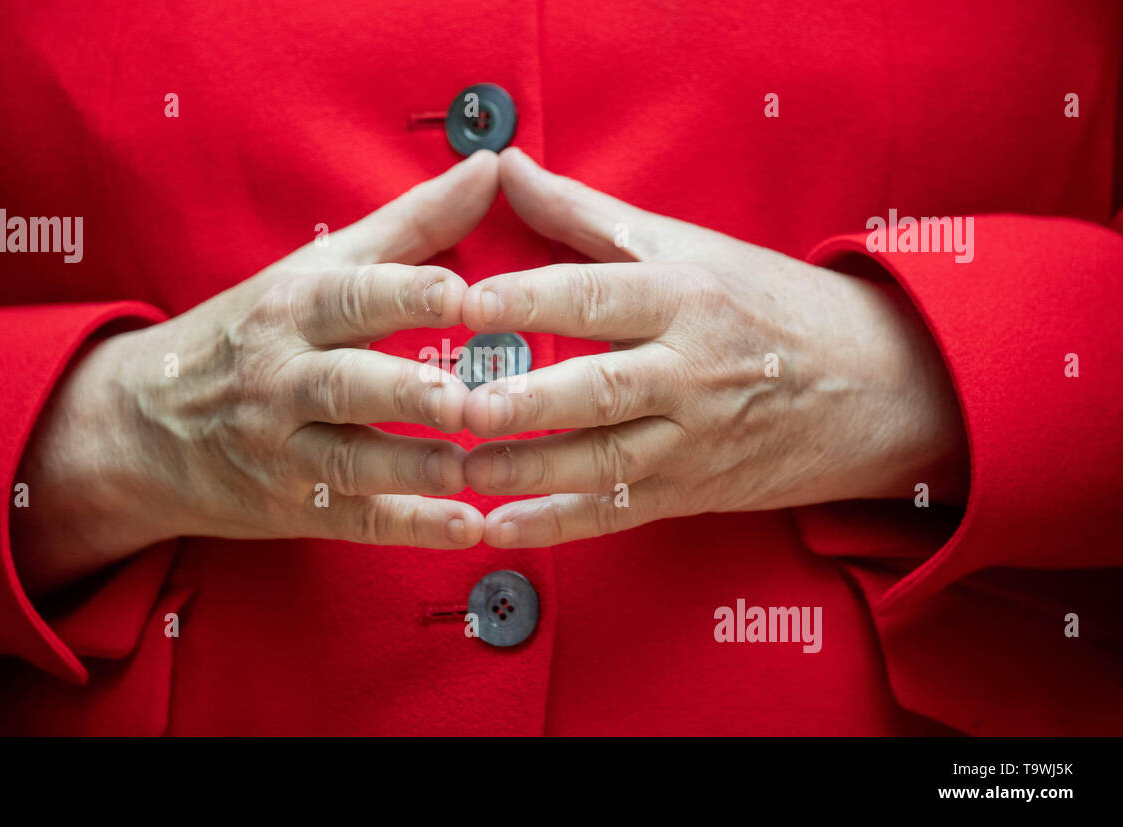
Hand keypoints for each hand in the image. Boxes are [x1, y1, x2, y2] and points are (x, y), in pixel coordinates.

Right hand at [13, 152, 499, 591]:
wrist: (138, 427)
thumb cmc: (248, 334)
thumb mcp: (314, 270)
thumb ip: (411, 225)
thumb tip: (492, 166)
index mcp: (292, 308)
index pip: (351, 297)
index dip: (408, 294)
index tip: (465, 293)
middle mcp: (282, 377)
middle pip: (345, 383)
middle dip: (406, 392)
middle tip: (467, 400)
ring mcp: (284, 449)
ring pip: (350, 461)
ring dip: (416, 468)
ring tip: (478, 470)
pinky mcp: (294, 507)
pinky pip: (356, 521)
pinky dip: (411, 527)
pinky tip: (468, 527)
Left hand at [461, 148, 967, 547]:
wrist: (873, 386)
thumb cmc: (765, 305)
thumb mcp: (686, 247)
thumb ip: (584, 214)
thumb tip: (504, 166)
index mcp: (686, 296)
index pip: (599, 294)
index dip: (532, 298)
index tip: (470, 302)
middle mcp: (690, 369)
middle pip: (601, 388)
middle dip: (530, 401)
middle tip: (463, 406)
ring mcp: (691, 438)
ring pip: (603, 461)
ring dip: (529, 471)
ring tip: (461, 471)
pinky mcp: (688, 491)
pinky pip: (616, 512)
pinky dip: (557, 525)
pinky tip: (501, 528)